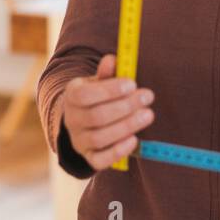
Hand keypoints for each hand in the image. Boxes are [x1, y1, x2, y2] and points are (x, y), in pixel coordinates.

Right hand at [63, 54, 154, 169]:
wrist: (84, 119)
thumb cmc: (98, 96)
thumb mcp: (100, 80)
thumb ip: (107, 72)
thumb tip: (112, 60)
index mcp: (72, 96)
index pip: (84, 95)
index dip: (109, 90)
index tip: (132, 84)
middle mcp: (72, 120)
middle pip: (96, 116)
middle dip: (125, 106)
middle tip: (147, 97)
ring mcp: (79, 140)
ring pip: (100, 138)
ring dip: (127, 126)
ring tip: (147, 114)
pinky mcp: (89, 157)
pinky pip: (100, 160)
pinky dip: (118, 151)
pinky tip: (134, 139)